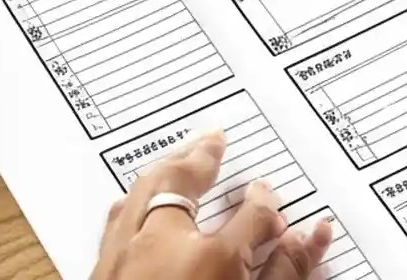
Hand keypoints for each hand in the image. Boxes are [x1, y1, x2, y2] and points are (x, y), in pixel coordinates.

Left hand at [91, 130, 332, 279]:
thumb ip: (283, 274)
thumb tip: (309, 238)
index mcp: (210, 260)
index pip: (252, 214)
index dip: (264, 203)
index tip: (267, 197)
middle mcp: (160, 248)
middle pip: (181, 181)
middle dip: (199, 158)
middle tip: (213, 141)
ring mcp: (123, 259)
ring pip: (140, 193)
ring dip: (161, 171)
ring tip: (178, 158)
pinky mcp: (97, 275)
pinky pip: (114, 222)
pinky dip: (131, 203)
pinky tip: (136, 199)